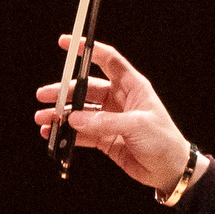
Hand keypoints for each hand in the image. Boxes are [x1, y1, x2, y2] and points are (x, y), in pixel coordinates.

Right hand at [31, 35, 198, 193]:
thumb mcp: (136, 125)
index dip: (87, 50)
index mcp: (131, 86)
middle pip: (86, 88)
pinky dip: (67, 135)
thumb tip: (74, 119)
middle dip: (64, 91)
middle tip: (45, 95)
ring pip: (80, 112)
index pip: (108, 60)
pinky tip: (54, 135)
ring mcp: (110, 119)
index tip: (67, 43)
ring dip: (61, 115)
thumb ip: (104, 122)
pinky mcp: (106, 138)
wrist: (170, 170)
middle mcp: (119, 99)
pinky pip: (81, 133)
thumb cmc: (163, 140)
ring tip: (44, 119)